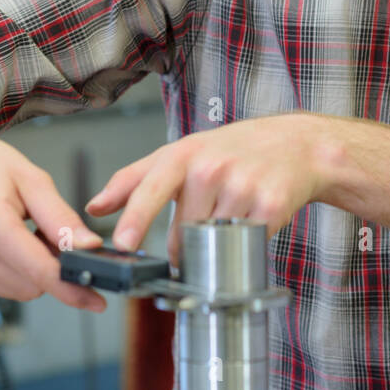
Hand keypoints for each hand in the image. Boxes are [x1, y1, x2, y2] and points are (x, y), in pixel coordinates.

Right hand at [0, 121, 105, 310]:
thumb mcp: (31, 179)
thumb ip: (61, 218)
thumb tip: (89, 247)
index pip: (41, 273)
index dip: (73, 288)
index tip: (96, 300)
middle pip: (33, 286)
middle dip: (52, 268)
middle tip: (50, 235)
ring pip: (17, 290)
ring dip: (31, 270)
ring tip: (23, 231)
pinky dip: (12, 270)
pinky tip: (6, 241)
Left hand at [86, 113, 335, 259]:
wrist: (295, 145)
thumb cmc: (233, 149)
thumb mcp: (182, 152)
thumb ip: (134, 179)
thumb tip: (94, 205)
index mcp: (185, 154)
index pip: (152, 188)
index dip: (135, 218)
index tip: (122, 243)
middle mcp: (212, 168)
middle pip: (182, 231)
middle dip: (186, 240)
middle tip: (205, 221)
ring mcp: (243, 187)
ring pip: (212, 241)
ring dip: (217, 241)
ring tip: (231, 213)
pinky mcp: (270, 206)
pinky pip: (245, 242)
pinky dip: (245, 239)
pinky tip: (252, 216)